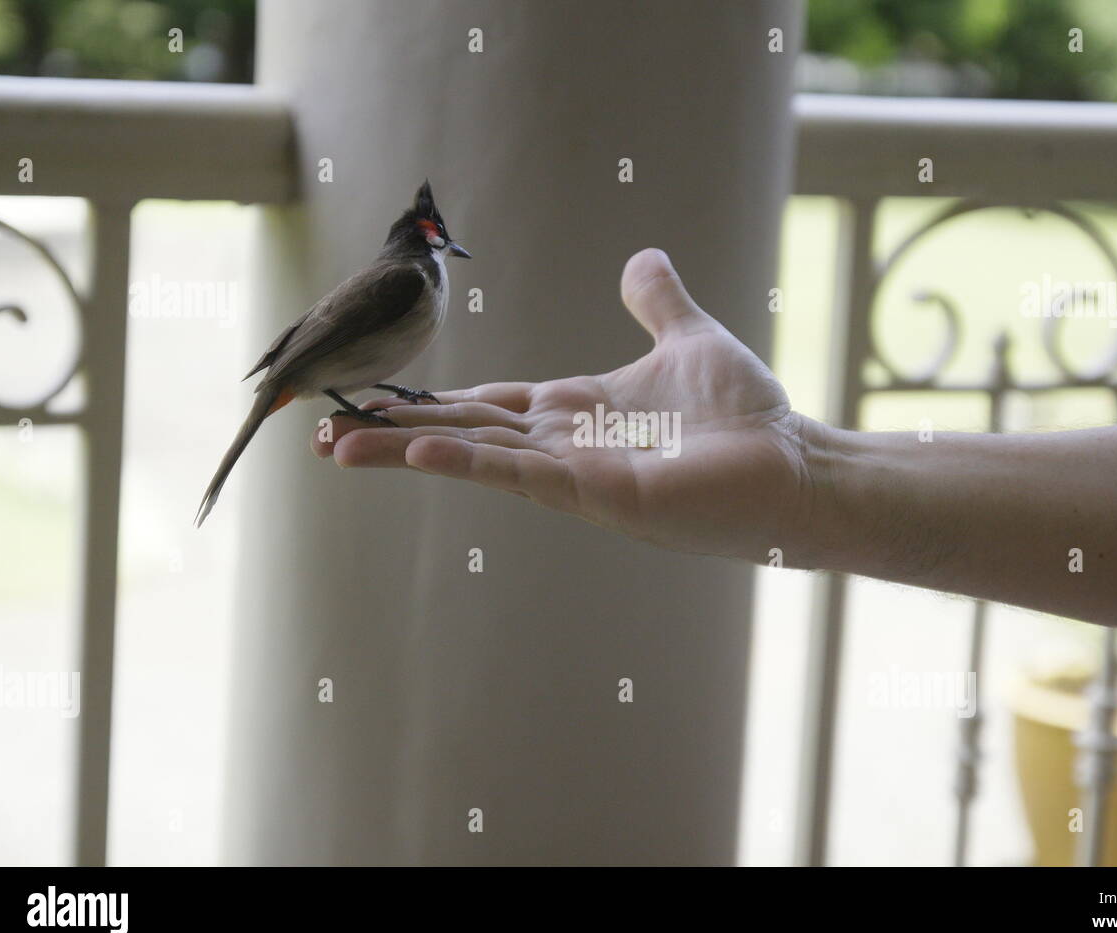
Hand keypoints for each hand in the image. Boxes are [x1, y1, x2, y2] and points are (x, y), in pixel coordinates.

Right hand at [312, 248, 815, 562]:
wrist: (793, 464)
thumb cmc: (746, 415)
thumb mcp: (689, 337)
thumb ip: (655, 300)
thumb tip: (640, 255)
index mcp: (575, 411)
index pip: (487, 405)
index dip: (433, 402)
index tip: (376, 400)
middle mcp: (564, 446)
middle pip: (463, 432)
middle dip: (394, 432)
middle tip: (322, 433)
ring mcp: (577, 473)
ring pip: (476, 455)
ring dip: (407, 449)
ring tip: (338, 445)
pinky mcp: (600, 492)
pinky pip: (522, 474)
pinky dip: (471, 460)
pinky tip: (421, 449)